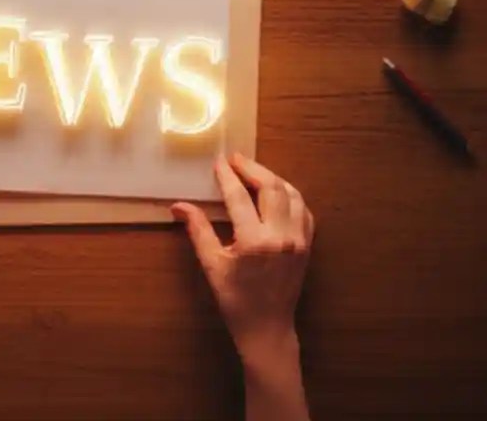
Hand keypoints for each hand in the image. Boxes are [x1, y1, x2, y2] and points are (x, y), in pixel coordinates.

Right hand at [171, 154, 313, 370]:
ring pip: (292, 194)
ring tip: (255, 171)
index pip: (239, 197)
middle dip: (252, 168)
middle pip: (271, 187)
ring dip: (273, 178)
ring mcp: (299, 239)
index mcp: (255, 241)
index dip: (227, 176)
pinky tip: (277, 192)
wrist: (267, 327)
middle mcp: (282, 235)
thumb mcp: (212, 265)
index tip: (218, 163)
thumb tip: (179, 205)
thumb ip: (198, 230)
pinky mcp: (308, 245)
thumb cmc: (235, 299)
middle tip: (236, 159)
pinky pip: (303, 209)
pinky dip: (290, 195)